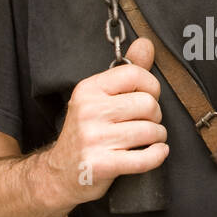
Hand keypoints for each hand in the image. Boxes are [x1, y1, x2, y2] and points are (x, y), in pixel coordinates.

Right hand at [42, 37, 167, 207]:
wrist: (58, 173)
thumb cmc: (86, 132)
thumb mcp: (98, 98)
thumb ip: (125, 72)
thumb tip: (146, 43)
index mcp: (88, 89)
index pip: (135, 74)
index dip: (151, 87)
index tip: (147, 98)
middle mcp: (88, 111)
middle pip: (148, 104)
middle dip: (155, 116)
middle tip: (146, 123)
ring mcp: (94, 139)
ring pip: (151, 131)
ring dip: (158, 137)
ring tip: (148, 140)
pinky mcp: (101, 164)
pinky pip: (146, 158)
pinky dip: (158, 155)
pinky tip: (156, 152)